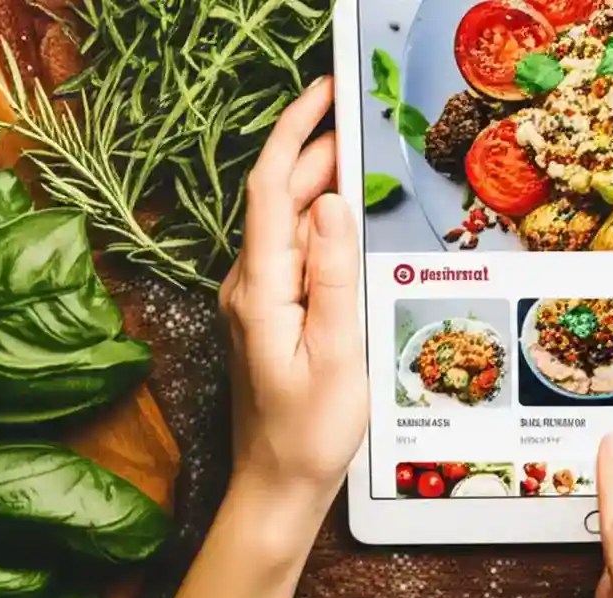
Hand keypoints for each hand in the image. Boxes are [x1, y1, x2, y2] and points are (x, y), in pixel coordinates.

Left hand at [218, 77, 366, 532]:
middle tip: (363, 123)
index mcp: (262, 288)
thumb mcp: (336, 351)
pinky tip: (347, 225)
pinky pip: (291, 252)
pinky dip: (318, 224)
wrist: (277, 487)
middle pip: (277, 199)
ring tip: (361, 161)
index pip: (272, 190)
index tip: (325, 96)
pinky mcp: (268, 315)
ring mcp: (254, 300)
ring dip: (317, 185)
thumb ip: (332, 274)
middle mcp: (248, 285)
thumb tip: (330, 202)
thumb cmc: (310, 432)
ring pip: (284, 224)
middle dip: (314, 151)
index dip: (296, 133)